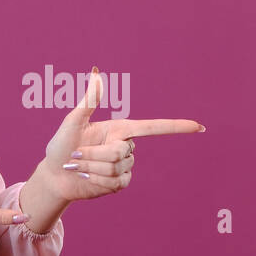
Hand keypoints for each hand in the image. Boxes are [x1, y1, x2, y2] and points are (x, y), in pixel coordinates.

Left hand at [37, 65, 204, 202]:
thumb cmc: (61, 145)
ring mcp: (125, 166)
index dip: (177, 127)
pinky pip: (116, 182)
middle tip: (75, 155)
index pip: (154, 127)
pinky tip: (87, 178)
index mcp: (121, 129)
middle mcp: (126, 146)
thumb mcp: (73, 121)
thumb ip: (89, 100)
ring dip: (91, 168)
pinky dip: (96, 180)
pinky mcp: (120, 183)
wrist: (55, 175)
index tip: (199, 127)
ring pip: (115, 168)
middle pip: (120, 152)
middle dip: (93, 155)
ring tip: (78, 166)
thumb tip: (96, 72)